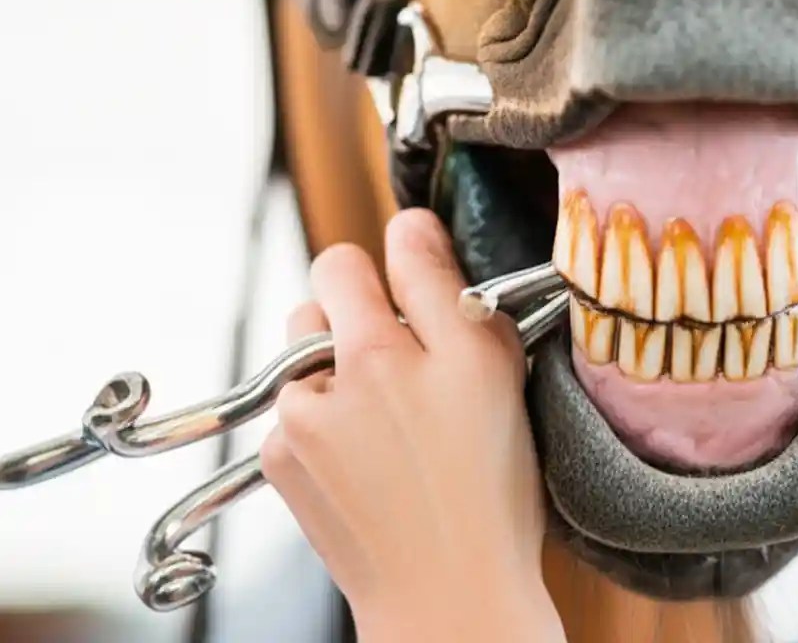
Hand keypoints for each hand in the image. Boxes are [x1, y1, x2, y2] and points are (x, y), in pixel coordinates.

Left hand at [259, 209, 563, 641]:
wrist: (447, 593)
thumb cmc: (487, 494)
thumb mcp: (494, 377)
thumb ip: (448, 291)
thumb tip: (413, 228)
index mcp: (393, 349)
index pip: (381, 252)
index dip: (407, 255)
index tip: (420, 269)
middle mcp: (337, 377)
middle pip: (325, 292)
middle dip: (360, 309)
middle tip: (405, 358)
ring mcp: (299, 421)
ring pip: (305, 352)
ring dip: (335, 366)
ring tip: (385, 419)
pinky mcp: (280, 462)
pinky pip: (292, 408)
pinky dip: (322, 421)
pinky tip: (366, 459)